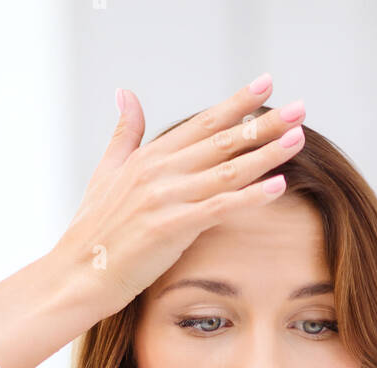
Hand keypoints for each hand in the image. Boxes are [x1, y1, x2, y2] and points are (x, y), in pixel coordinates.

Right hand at [50, 77, 306, 325]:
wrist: (76, 275)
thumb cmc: (92, 233)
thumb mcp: (105, 173)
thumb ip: (123, 134)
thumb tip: (125, 93)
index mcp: (149, 157)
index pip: (202, 123)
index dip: (237, 102)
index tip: (268, 83)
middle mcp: (160, 170)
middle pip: (222, 141)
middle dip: (265, 123)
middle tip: (301, 108)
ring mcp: (165, 198)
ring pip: (226, 170)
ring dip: (267, 153)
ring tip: (298, 138)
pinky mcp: (169, 228)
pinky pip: (219, 207)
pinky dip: (250, 196)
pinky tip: (278, 187)